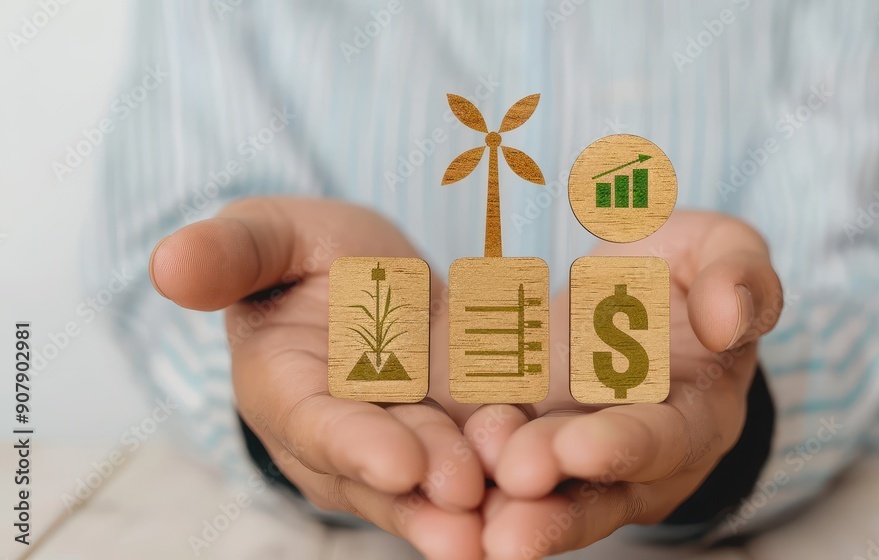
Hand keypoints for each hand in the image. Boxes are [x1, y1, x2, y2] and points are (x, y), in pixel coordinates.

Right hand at [149, 197, 483, 559]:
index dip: (354, 445)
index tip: (399, 461)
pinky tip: (553, 484)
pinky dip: (513, 474)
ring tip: (516, 521)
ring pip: (437, 483)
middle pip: (383, 471)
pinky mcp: (453, 436)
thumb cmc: (305, 255)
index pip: (316, 424)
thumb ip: (229, 252)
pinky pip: (483, 459)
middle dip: (424, 492)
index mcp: (285, 389)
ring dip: (475, 506)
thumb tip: (167, 264)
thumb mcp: (269, 236)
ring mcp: (401, 442)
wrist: (367, 280)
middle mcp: (342, 434)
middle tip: (469, 506)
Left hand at [463, 211, 782, 557]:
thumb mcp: (719, 252)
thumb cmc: (683, 273)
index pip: (663, 438)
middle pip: (596, 492)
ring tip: (466, 524)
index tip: (577, 449)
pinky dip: (465, 484)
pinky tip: (425, 486)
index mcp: (692, 413)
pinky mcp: (519, 443)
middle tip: (508, 504)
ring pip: (541, 500)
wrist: (627, 291)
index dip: (622, 446)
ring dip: (505, 512)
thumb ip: (737, 276)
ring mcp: (570, 457)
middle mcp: (632, 456)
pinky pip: (490, 472)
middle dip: (555, 504)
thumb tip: (729, 315)